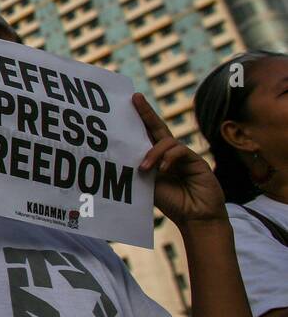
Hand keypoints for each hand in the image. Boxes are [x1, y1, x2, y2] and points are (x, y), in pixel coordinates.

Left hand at [133, 93, 225, 224]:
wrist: (196, 217)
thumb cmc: (172, 203)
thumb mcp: (148, 185)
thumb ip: (139, 170)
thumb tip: (120, 156)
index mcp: (156, 158)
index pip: (145, 136)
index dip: (137, 121)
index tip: (126, 105)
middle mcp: (169, 153)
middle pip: (157, 128)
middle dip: (145, 113)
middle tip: (135, 99)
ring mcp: (183, 155)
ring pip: (166, 141)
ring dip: (153, 153)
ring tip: (145, 169)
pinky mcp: (196, 160)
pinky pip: (180, 150)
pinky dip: (168, 159)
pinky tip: (164, 170)